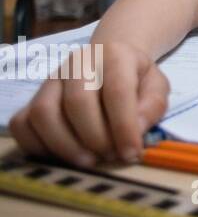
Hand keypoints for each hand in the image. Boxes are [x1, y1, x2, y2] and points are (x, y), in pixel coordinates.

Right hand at [9, 43, 170, 165]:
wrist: (109, 60)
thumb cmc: (135, 78)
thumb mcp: (156, 87)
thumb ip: (152, 107)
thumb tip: (136, 131)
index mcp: (115, 55)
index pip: (117, 91)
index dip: (124, 126)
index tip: (131, 153)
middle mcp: (78, 63)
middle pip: (77, 101)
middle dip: (95, 137)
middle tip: (110, 156)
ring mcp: (51, 80)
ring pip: (43, 112)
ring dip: (65, 145)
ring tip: (88, 160)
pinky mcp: (32, 97)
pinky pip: (21, 123)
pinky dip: (36, 145)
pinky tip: (61, 156)